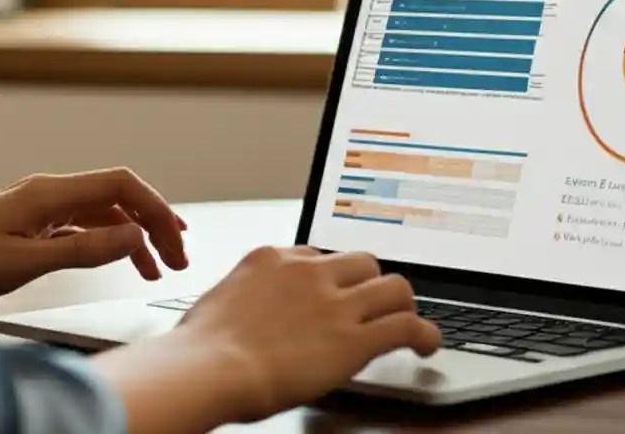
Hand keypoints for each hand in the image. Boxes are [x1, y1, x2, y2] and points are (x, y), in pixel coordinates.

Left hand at [0, 168, 187, 304]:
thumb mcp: (27, 261)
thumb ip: (85, 249)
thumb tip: (135, 237)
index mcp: (49, 192)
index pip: (120, 184)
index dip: (155, 207)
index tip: (175, 237)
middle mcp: (50, 193)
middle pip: (119, 198)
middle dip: (154, 224)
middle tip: (178, 257)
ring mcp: (43, 209)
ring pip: (106, 215)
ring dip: (136, 237)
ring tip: (157, 268)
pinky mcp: (36, 228)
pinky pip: (86, 229)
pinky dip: (110, 244)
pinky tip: (121, 262)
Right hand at [94, 247, 439, 431]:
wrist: (206, 368)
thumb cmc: (198, 350)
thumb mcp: (217, 304)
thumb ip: (242, 300)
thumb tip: (243, 314)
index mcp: (271, 259)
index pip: (317, 256)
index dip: (331, 278)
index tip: (335, 292)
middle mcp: (308, 272)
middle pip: (362, 262)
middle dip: (369, 284)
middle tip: (371, 306)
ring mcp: (334, 302)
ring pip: (393, 286)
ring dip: (402, 305)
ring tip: (406, 320)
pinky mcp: (354, 338)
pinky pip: (405, 326)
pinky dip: (425, 334)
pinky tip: (427, 344)